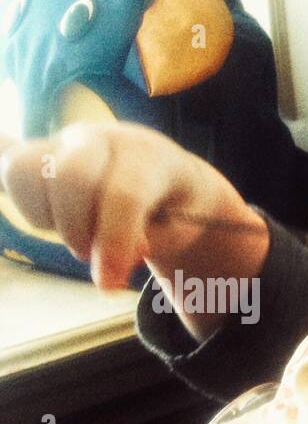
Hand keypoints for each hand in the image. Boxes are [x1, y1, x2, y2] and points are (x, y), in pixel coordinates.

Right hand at [0, 121, 265, 296]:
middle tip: (91, 256)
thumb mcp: (176, 234)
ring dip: (47, 218)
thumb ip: (142, 247)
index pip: (123, 195)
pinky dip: (27, 203)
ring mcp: (64, 141)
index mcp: (147, 155)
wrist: (169, 180)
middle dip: (76, 229)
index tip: (110, 283)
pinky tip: (52, 218)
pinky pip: (12, 172)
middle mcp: (101, 139)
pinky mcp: (39, 152)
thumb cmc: (175, 211)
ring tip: (79, 233)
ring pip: (25, 171)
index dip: (114, 242)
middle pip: (69, 176)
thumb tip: (108, 271)